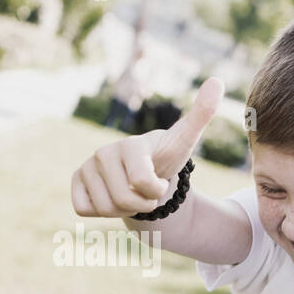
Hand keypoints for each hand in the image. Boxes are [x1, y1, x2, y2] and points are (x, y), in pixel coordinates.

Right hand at [71, 77, 223, 217]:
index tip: (160, 180)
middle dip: (142, 205)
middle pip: (124, 201)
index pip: (145, 184)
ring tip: (131, 193)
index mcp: (132, 145)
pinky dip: (101, 211)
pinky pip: (83, 209)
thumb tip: (217, 81)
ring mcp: (87, 165)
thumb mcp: (185, 140)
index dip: (156, 192)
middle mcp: (104, 152)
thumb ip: (202, 114)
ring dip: (123, 210)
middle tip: (146, 192)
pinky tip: (111, 196)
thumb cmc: (166, 156)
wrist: (146, 170)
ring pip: (105, 208)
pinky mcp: (76, 180)